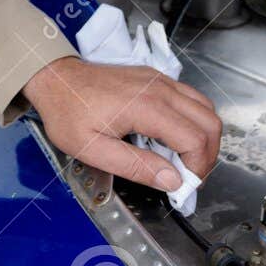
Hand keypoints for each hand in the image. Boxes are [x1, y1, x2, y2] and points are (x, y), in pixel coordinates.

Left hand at [21, 55, 220, 192]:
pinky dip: (194, 121)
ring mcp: (159, 80)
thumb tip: (171, 180)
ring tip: (184, 160)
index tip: (183, 186)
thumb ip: (135, 165)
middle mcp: (160, 89)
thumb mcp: (92, 149)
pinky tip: (173, 139)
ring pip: (205, 107)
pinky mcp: (156, 78)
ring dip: (204, 137)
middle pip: (210, 122)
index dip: (197, 168)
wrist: (55, 78)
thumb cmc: (68, 112)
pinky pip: (191, 98)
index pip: (195, 139)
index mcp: (147, 106)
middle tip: (190, 177)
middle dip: (208, 155)